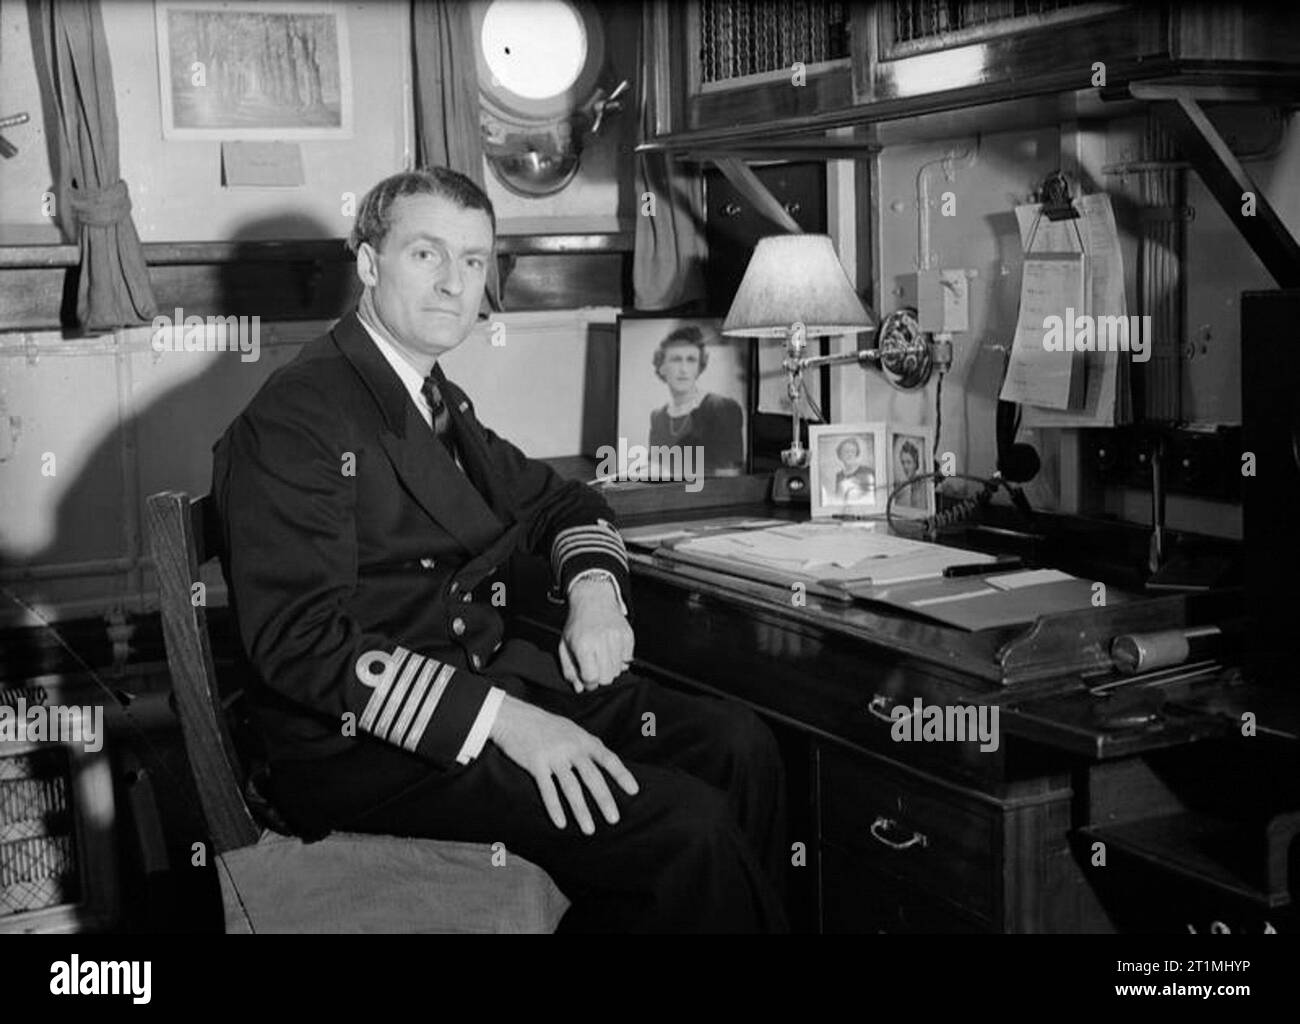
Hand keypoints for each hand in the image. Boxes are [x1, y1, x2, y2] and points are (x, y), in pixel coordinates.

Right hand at [489, 694, 638, 833]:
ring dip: (581, 811)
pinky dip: (555, 808)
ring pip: (571, 788)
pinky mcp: (536, 764)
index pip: (608, 758)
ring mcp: (554, 756)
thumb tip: (606, 761)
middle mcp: (571, 748)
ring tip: (590, 830)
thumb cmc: (546, 725)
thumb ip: (588, 745)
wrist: (515, 717)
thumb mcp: (572, 729)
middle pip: (592, 777)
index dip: (622, 774)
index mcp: (583, 739)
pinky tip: (561, 824)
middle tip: (614, 819)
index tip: (634, 791)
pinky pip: (547, 790)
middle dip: (604, 800)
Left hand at [560, 577, 634, 691]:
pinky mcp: (627, 635)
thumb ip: (570, 670)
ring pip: (619, 670)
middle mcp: (601, 641)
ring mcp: (616, 637)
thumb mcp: (565, 646)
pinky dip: (621, 659)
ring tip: (602, 657)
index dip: (588, 682)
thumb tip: (580, 688)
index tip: (587, 677)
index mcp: (583, 645)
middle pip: (607, 677)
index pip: (591, 677)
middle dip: (600, 677)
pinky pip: (628, 659)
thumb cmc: (578, 624)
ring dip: (610, 668)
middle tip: (595, 667)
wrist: (594, 599)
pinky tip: (612, 650)